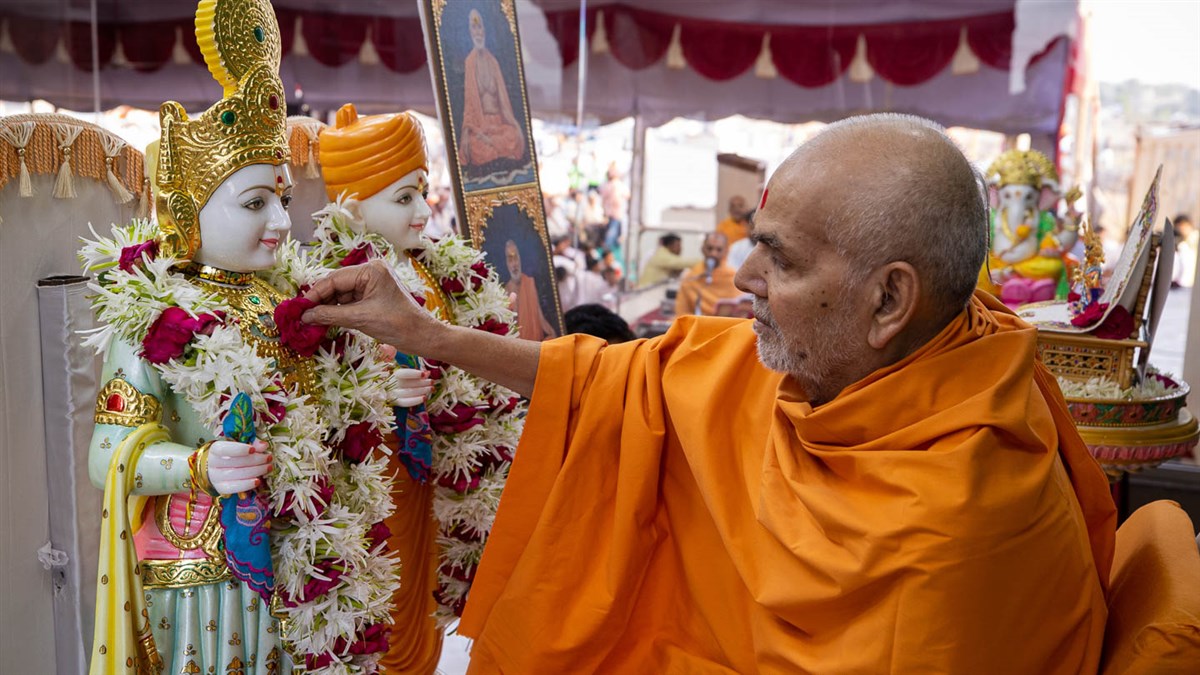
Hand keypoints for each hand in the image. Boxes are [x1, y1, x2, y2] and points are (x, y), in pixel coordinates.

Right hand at [208, 439, 270, 494]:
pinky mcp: (221, 488)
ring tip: (269, 467)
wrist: (216, 468)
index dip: (239, 449)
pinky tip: (258, 481)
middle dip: (255, 459)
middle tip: (269, 457)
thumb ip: (252, 443)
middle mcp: (213, 464)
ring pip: (237, 474)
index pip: (224, 449)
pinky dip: (247, 484)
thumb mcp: (239, 445)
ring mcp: (216, 477)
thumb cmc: (230, 454)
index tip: (253, 449)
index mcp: (215, 449)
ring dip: (256, 471)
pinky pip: (234, 487)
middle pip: (235, 462)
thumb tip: (264, 446)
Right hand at [302, 260, 444, 355]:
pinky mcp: (373, 297)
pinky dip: (338, 312)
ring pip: (341, 295)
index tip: (298, 309)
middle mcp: (371, 272)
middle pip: (336, 285)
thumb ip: (330, 315)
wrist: (423, 337)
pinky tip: (325, 321)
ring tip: (310, 322)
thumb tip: (305, 317)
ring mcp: (372, 284)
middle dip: (319, 301)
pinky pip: (349, 302)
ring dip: (327, 308)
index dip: (314, 294)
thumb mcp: (360, 319)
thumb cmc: (398, 325)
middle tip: (301, 317)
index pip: (334, 279)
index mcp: (371, 270)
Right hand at [395, 367, 433, 407]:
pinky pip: (406, 402)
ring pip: (408, 392)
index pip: (403, 373)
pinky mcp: (396, 402)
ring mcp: (394, 394)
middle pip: (408, 383)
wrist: (391, 393)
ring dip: (422, 390)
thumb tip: (428, 373)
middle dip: (422, 382)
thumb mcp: (410, 376)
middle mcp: (393, 384)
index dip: (413, 373)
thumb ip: (418, 374)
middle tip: (432, 382)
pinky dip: (416, 400)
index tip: (424, 374)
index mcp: (395, 375)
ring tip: (431, 388)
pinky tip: (425, 398)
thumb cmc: (403, 381)